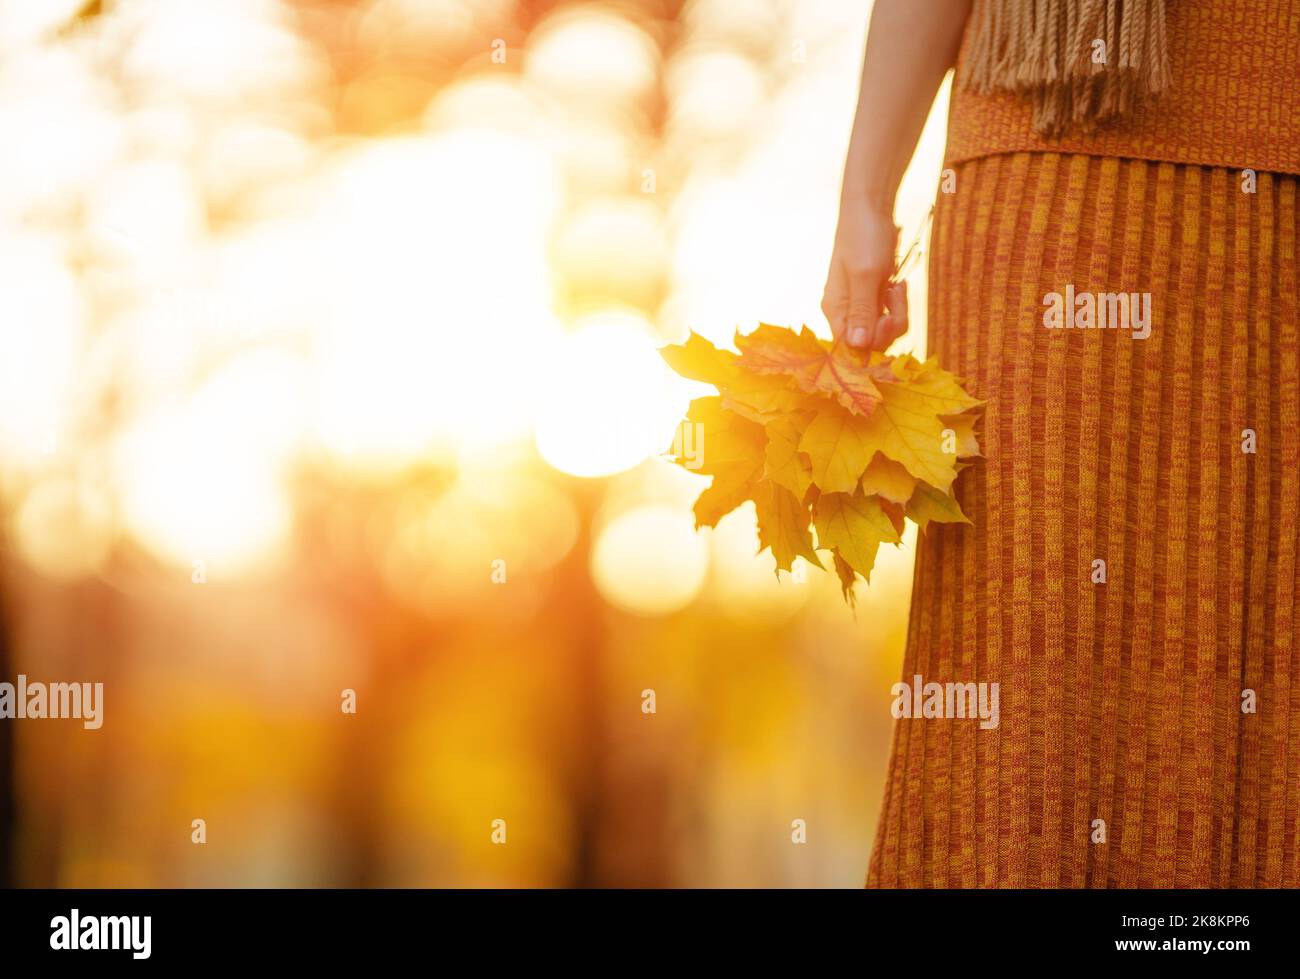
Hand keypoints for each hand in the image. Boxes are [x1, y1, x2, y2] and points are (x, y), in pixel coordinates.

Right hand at [822, 195, 908, 350]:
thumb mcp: (865, 274)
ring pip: (883, 331)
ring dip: (898, 312)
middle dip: (890, 325)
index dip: (873, 341)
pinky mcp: (873, 298)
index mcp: (835, 310)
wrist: (871, 207)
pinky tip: (897, 286)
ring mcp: (860, 306)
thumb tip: (857, 346)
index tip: (888, 319)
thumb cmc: (864, 236)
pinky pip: (889, 316)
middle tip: (895, 295)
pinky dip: (898, 305)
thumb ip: (862, 311)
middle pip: (870, 343)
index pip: (851, 347)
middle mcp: (845, 312)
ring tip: (897, 287)